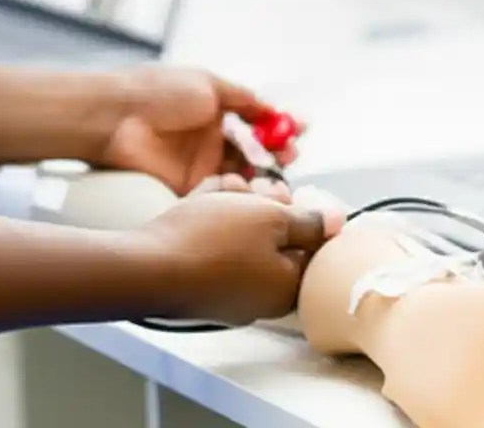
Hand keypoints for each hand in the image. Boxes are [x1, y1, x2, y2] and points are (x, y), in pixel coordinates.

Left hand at [99, 67, 301, 194]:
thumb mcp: (208, 84)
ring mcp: (200, 165)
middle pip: (254, 151)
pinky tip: (255, 190)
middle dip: (277, 154)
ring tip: (278, 173)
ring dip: (263, 174)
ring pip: (242, 174)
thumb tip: (271, 108)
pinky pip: (223, 193)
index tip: (301, 130)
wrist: (116, 118)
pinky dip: (241, 192)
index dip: (279, 127)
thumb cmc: (159, 93)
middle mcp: (210, 139)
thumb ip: (242, 98)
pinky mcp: (190, 188)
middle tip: (291, 156)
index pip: (256, 122)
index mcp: (214, 110)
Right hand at [137, 185, 327, 324]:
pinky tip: (207, 197)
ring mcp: (227, 292)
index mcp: (287, 288)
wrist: (145, 267)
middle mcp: (260, 297)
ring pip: (245, 238)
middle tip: (258, 187)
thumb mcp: (272, 219)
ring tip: (227, 187)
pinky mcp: (198, 282)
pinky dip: (215, 218)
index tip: (296, 193)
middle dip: (269, 206)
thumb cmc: (212, 242)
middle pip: (279, 242)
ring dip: (240, 206)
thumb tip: (337, 223)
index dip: (308, 213)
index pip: (315, 249)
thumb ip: (308, 222)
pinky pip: (217, 246)